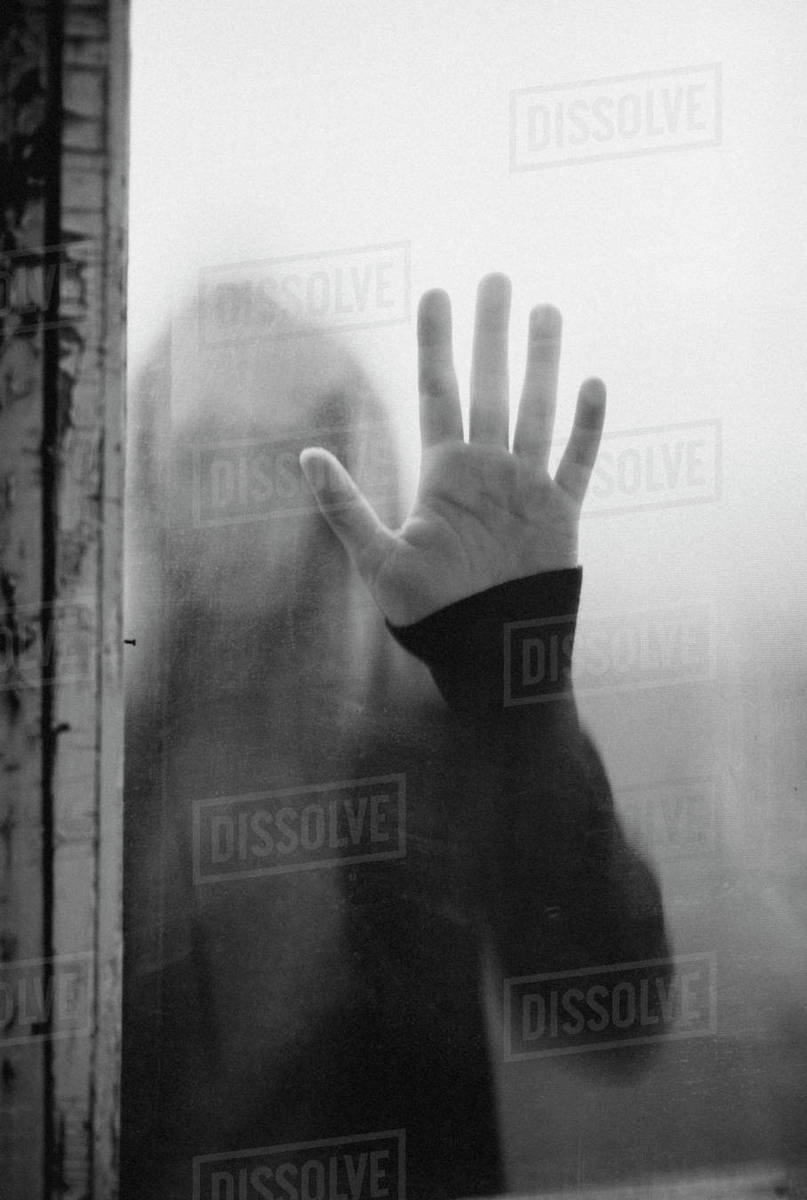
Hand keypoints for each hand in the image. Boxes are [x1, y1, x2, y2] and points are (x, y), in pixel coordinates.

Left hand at [299, 273, 605, 626]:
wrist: (483, 653)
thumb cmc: (428, 614)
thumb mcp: (378, 559)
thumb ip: (346, 506)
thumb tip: (306, 455)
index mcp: (444, 471)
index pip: (440, 390)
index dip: (437, 343)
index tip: (437, 292)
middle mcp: (485, 469)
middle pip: (491, 385)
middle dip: (492, 333)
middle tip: (497, 278)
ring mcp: (525, 487)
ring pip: (538, 410)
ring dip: (543, 363)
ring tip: (546, 312)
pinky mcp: (559, 513)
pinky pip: (577, 462)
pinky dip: (586, 427)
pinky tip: (593, 384)